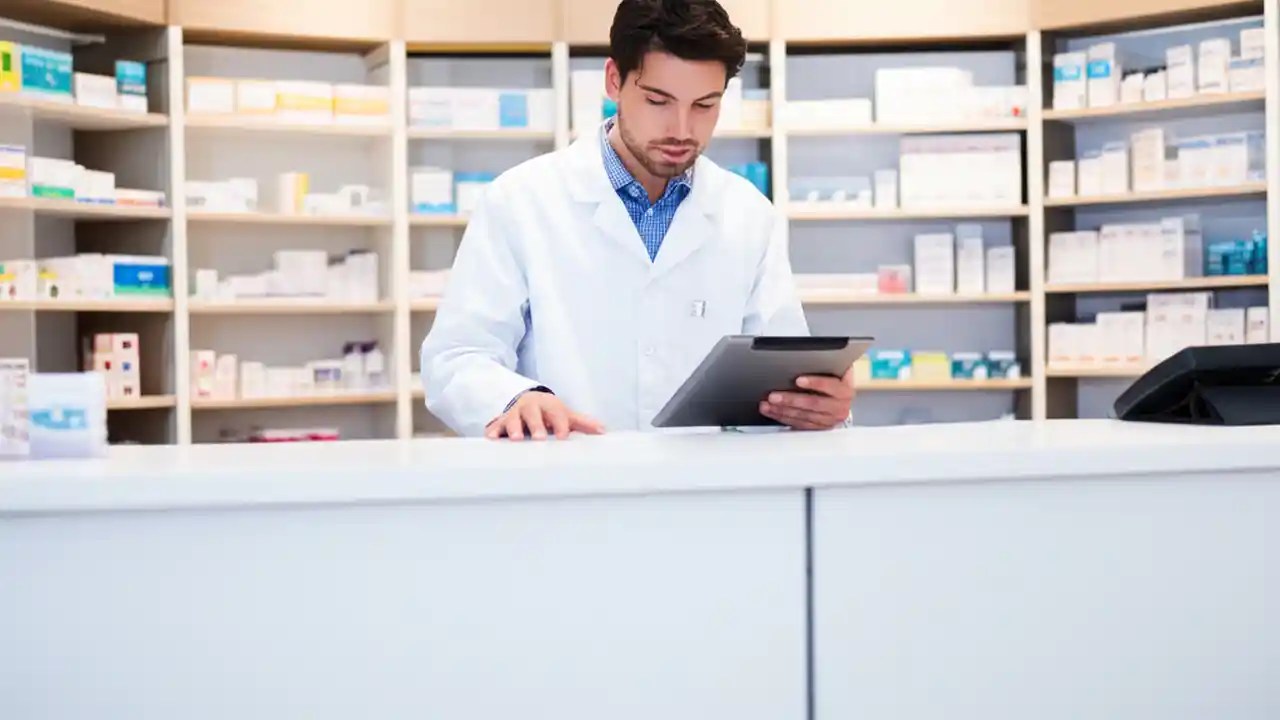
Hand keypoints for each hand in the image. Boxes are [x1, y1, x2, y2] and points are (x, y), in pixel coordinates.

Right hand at [485, 391, 604, 440]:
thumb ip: (582, 423)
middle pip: (533, 413)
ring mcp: (514, 413)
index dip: (560, 424)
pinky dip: (492, 431)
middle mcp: (531, 407)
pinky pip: (495, 425)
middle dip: (536, 425)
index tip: (563, 436)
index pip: (556, 413)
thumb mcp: (565, 415)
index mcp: (549, 405)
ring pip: (512, 418)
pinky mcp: (501, 421)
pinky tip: (491, 438)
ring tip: (515, 439)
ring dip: (512, 427)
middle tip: (539, 438)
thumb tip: (602, 431)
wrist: (528, 399)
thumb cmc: (550, 412)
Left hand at [759, 365, 855, 430]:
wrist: (841, 397)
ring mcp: (829, 420)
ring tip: (768, 404)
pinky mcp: (818, 428)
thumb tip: (805, 359)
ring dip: (782, 410)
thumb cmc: (835, 380)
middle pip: (813, 403)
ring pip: (804, 416)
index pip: (830, 386)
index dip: (814, 383)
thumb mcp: (835, 370)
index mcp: (845, 390)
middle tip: (774, 396)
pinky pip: (799, 424)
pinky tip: (772, 412)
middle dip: (791, 400)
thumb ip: (824, 366)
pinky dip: (783, 418)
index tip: (798, 380)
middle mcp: (840, 407)